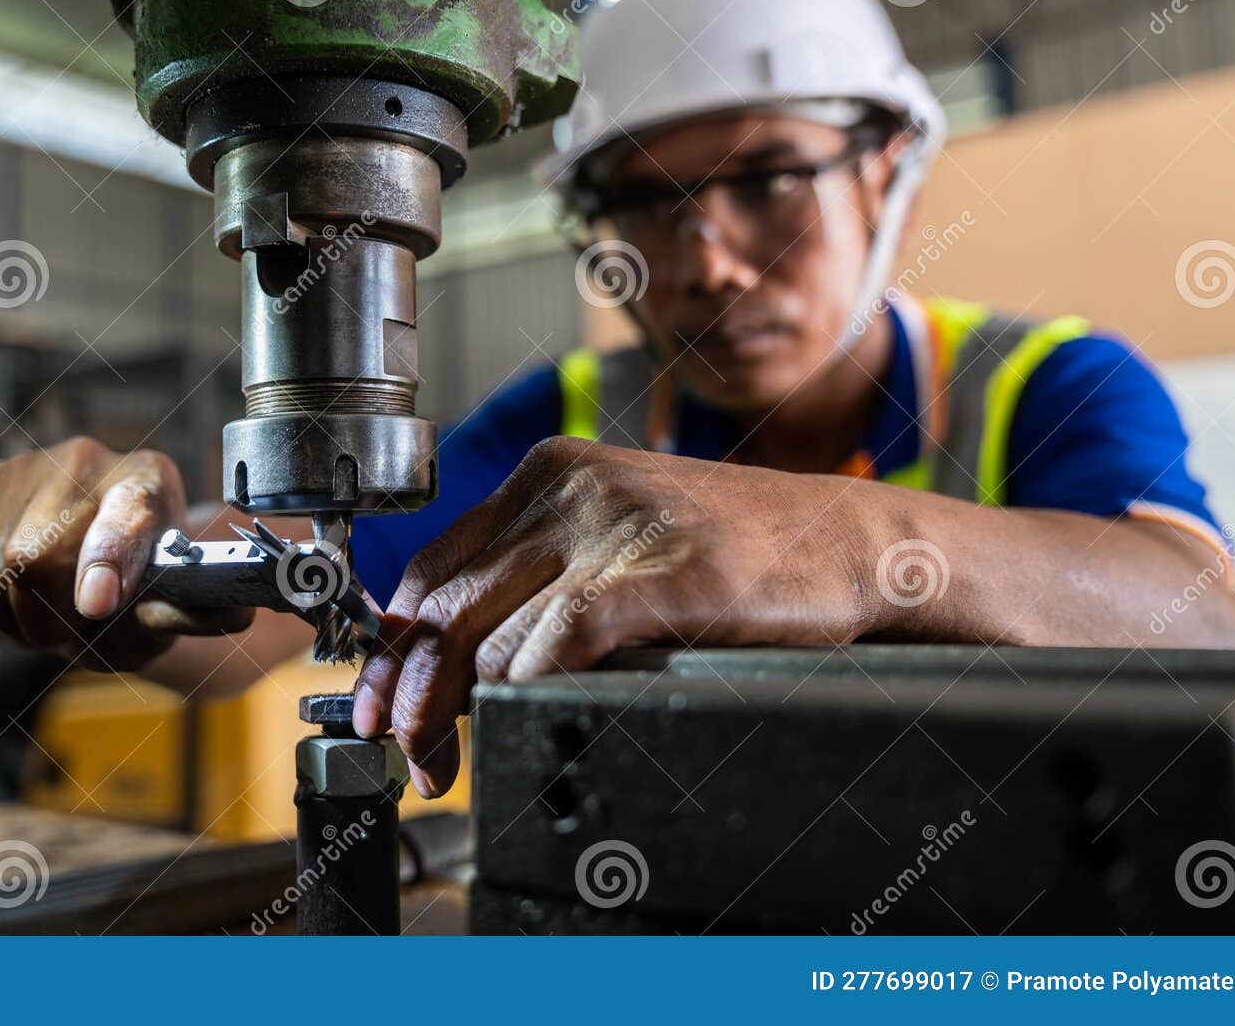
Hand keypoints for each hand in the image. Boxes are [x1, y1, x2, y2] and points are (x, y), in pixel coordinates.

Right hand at [0, 436, 253, 670]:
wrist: (100, 540)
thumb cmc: (143, 575)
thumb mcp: (177, 598)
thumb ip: (198, 609)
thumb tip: (235, 611)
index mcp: (150, 486)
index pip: (124, 519)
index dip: (106, 560)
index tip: (98, 603)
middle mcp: (86, 461)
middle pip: (34, 564)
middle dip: (49, 622)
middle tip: (68, 635)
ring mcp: (24, 465)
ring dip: (14, 621)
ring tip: (47, 613)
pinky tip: (12, 597)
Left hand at [353, 436, 881, 795]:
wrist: (854, 543)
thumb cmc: (740, 555)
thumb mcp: (620, 537)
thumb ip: (542, 575)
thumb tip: (459, 659)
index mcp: (550, 472)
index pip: (434, 566)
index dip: (393, 647)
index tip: (380, 704)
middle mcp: (568, 489)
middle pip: (445, 606)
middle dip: (409, 695)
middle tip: (407, 756)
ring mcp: (613, 529)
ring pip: (490, 637)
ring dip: (460, 715)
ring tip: (458, 763)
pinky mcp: (657, 574)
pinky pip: (554, 646)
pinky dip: (521, 694)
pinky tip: (515, 724)